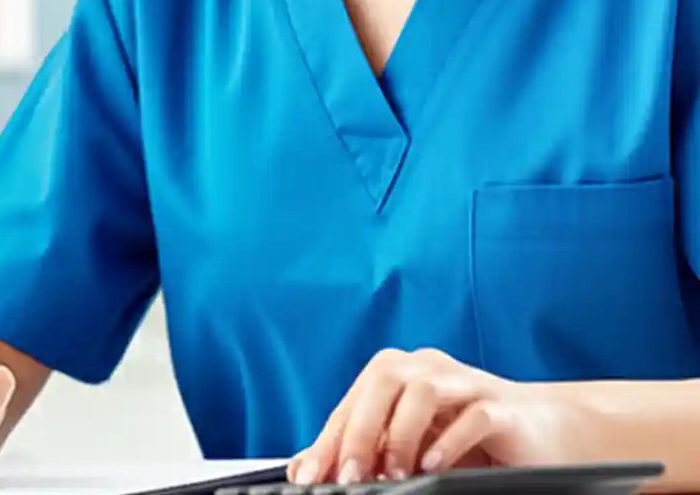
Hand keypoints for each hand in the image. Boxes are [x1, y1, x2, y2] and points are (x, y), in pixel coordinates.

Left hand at [289, 349, 594, 484]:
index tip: (311, 476)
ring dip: (401, 435)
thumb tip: (305, 466)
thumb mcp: (407, 446)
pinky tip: (433, 466)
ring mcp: (465, 383)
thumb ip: (363, 451)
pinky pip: (473, 415)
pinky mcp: (501, 406)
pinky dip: (449, 441)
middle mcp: (427, 369)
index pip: (353, 401)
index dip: (329, 439)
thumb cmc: (466, 436)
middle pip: (382, 383)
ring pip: (421, 390)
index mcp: (399, 374)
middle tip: (350, 476)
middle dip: (359, 432)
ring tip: (395, 474)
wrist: (540, 432)